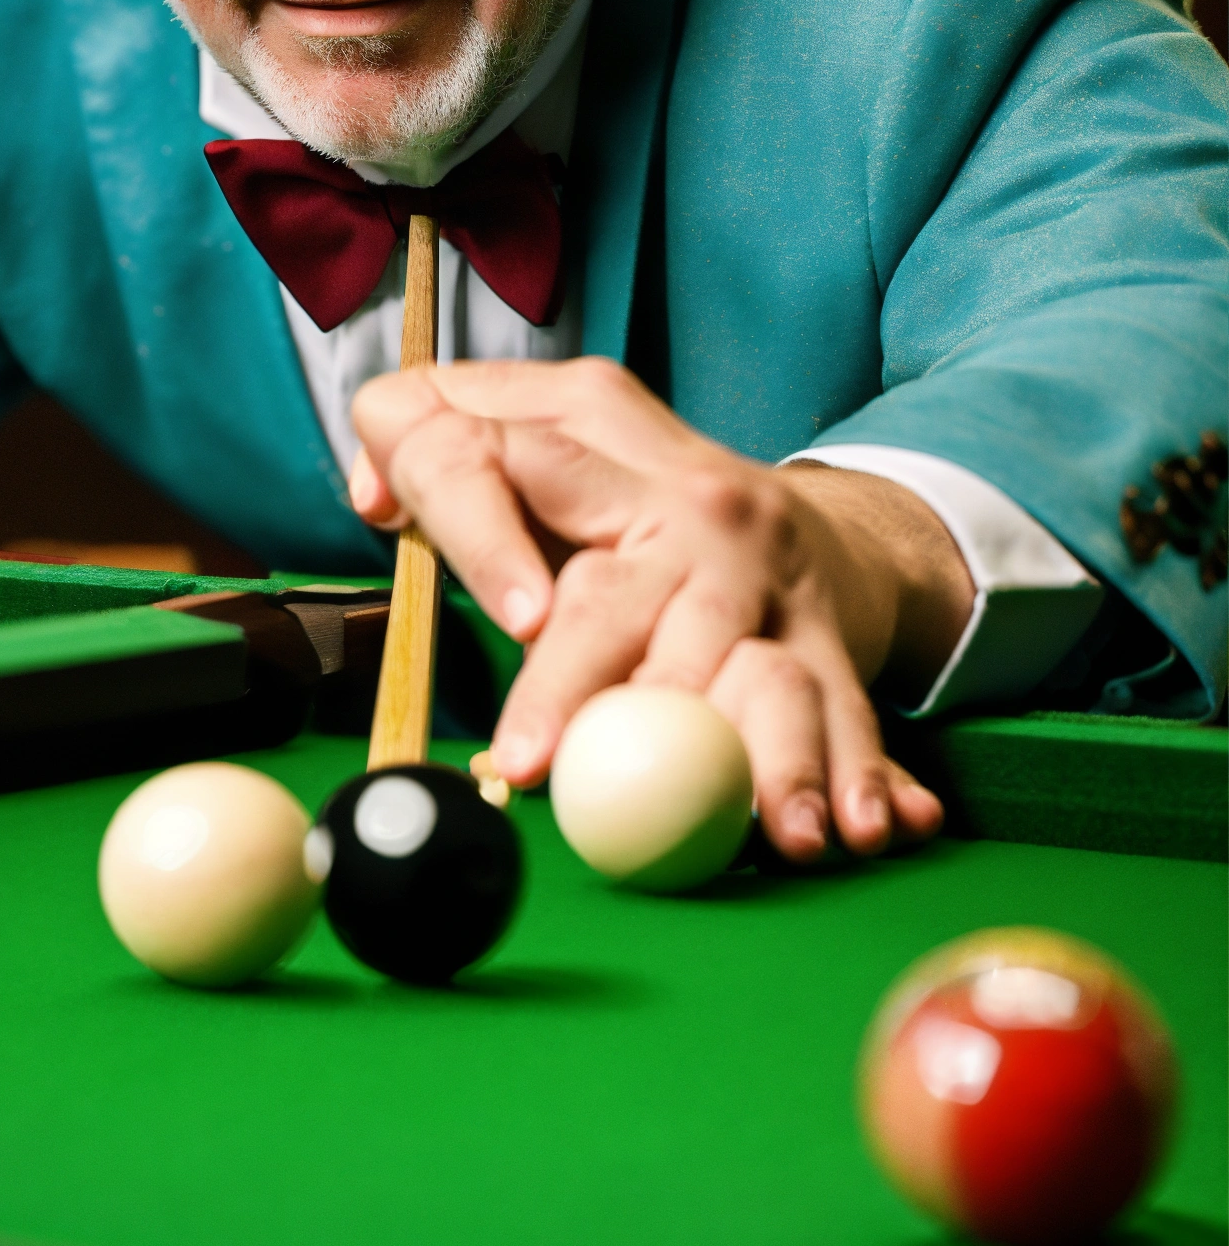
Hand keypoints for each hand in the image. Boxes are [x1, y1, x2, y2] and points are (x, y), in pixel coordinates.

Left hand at [349, 358, 971, 861]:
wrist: (784, 515)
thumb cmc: (607, 494)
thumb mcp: (522, 433)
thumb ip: (427, 449)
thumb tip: (374, 499)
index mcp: (593, 421)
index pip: (511, 466)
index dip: (489, 537)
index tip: (508, 618)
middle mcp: (688, 495)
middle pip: (623, 591)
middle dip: (580, 677)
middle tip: (535, 764)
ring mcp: (763, 570)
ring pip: (749, 663)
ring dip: (762, 747)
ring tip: (769, 824)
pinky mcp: (824, 636)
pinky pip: (842, 712)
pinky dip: (863, 771)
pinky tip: (872, 824)